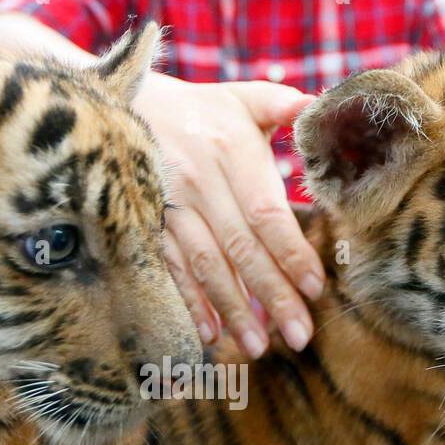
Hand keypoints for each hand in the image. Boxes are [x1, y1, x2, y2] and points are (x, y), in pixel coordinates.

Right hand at [135, 76, 324, 357]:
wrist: (121, 106)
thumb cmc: (198, 110)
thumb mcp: (241, 99)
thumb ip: (284, 105)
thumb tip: (322, 109)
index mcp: (231, 152)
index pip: (266, 213)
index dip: (290, 253)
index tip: (315, 289)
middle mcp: (200, 182)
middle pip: (241, 248)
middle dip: (273, 295)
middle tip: (299, 336)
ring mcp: (168, 206)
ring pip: (205, 266)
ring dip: (233, 309)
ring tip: (258, 346)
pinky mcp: (143, 224)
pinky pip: (170, 268)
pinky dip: (188, 303)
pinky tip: (209, 334)